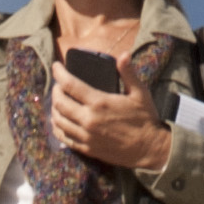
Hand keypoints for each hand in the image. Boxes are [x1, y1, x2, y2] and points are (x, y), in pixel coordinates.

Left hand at [51, 63, 172, 173]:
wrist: (149, 148)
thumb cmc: (145, 118)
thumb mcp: (140, 92)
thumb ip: (128, 73)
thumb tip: (124, 54)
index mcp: (100, 102)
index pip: (70, 85)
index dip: (59, 73)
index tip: (56, 66)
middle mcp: (89, 119)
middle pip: (60, 103)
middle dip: (55, 90)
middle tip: (58, 84)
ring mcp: (86, 135)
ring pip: (58, 121)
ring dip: (54, 108)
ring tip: (57, 101)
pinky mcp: (87, 148)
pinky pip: (64, 137)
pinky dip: (57, 127)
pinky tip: (59, 121)